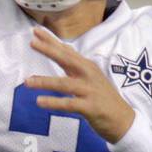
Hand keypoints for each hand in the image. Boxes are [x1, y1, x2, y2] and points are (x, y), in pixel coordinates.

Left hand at [24, 26, 134, 143]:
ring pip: (64, 84)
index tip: (36, 31)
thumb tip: (61, 52)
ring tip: (27, 82)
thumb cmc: (103, 99)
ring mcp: (89, 91)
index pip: (67, 51)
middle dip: (49, 50)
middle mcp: (88, 75)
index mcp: (87, 67)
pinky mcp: (90, 107)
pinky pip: (68, 104)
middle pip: (66, 60)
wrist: (124, 120)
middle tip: (32, 43)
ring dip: (45, 82)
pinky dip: (54, 102)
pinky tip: (39, 101)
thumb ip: (75, 67)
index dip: (52, 41)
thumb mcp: (90, 78)